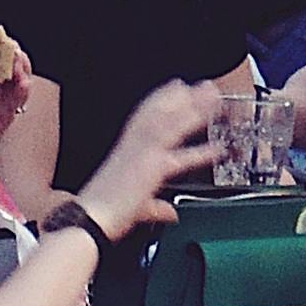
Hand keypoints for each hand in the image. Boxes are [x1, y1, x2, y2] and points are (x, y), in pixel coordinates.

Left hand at [0, 41, 30, 178]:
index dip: (4, 53)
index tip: (6, 41)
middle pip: (12, 76)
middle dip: (16, 62)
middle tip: (16, 51)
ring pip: (16, 91)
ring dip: (22, 76)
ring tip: (20, 64)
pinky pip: (12, 110)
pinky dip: (20, 95)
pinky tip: (22, 83)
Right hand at [85, 79, 222, 241]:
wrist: (91, 220)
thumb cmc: (105, 216)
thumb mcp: (136, 209)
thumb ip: (157, 208)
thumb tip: (172, 213)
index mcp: (128, 154)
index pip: (147, 118)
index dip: (163, 100)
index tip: (178, 87)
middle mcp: (135, 148)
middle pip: (162, 113)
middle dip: (184, 98)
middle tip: (205, 85)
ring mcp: (142, 152)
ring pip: (170, 119)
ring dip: (192, 104)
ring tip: (213, 95)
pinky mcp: (151, 161)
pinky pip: (173, 136)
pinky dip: (191, 127)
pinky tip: (209, 120)